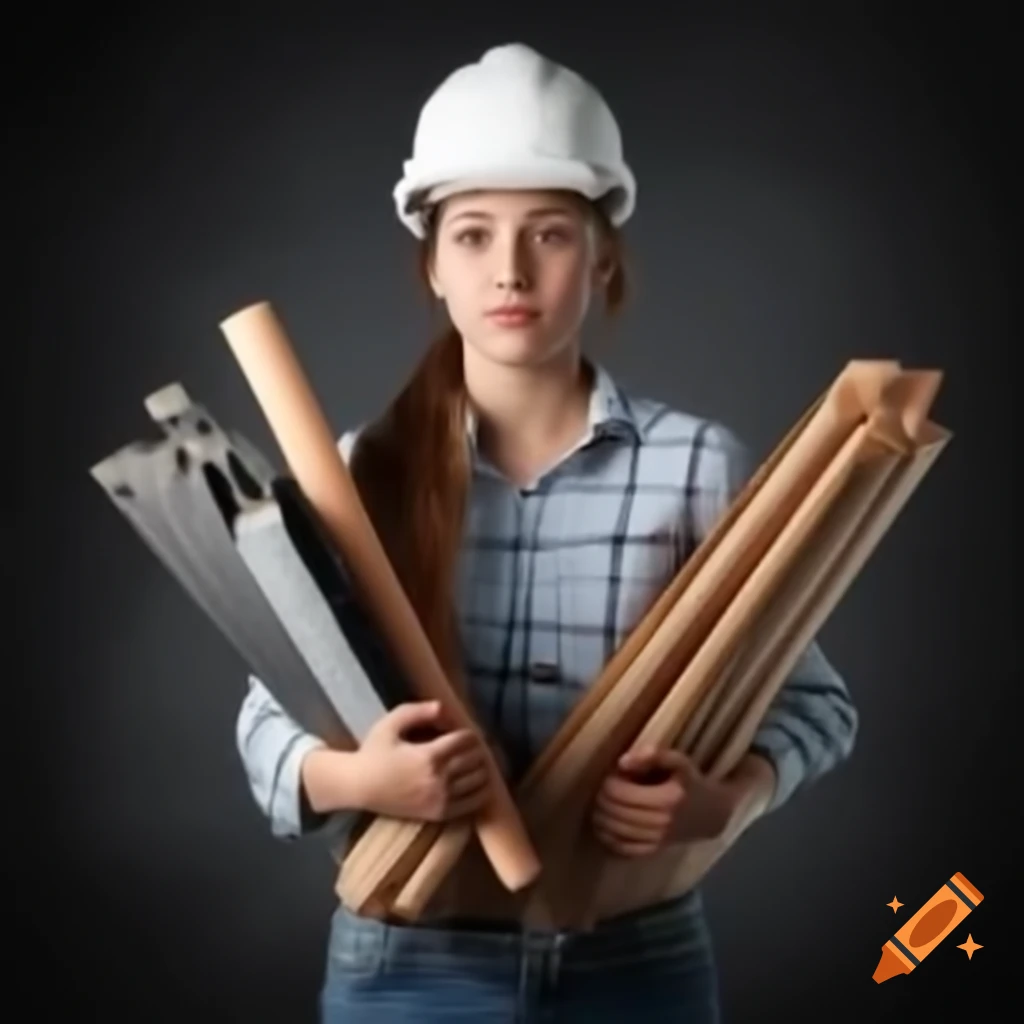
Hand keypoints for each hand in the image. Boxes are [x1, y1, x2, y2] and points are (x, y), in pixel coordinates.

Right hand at [355, 700, 492, 821]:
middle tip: (470, 745)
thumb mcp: (391, 723)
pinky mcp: (439, 813)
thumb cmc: (374, 752)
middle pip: (476, 759)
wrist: (359, 786)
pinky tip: (474, 781)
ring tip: (472, 760)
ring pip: (479, 781)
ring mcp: (441, 799)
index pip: (466, 740)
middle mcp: (439, 779)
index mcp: (429, 755)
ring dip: (481, 767)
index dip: (469, 732)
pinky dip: (480, 790)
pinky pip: (473, 803)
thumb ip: (419, 711)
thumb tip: (444, 707)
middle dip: (476, 748)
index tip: (463, 731)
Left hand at [590, 747, 734, 857]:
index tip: (611, 775)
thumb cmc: (691, 782)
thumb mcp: (679, 761)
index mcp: (667, 798)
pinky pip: (623, 849)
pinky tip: (604, 827)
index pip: (620, 793)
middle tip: (602, 789)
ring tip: (601, 805)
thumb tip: (622, 762)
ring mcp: (658, 840)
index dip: (608, 783)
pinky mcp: (654, 850)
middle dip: (601, 798)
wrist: (712, 813)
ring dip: (600, 817)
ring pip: (614, 831)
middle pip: (614, 811)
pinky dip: (608, 838)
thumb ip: (654, 754)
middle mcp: (662, 822)